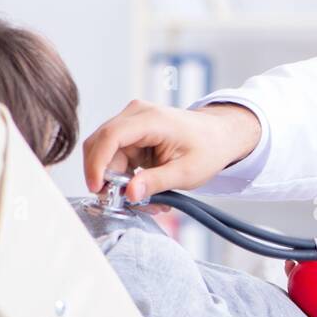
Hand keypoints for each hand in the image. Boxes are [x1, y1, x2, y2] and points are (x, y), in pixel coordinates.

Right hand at [82, 100, 261, 202]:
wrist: (219, 136)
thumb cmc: (208, 149)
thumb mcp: (186, 172)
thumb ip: (156, 182)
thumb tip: (129, 194)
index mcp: (151, 119)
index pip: (111, 137)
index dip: (97, 164)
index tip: (96, 189)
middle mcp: (136, 114)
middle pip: (100, 144)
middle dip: (104, 176)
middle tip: (118, 202)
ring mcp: (132, 122)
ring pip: (105, 154)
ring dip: (116, 180)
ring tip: (143, 199)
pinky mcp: (131, 134)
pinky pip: (114, 157)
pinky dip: (122, 176)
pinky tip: (142, 189)